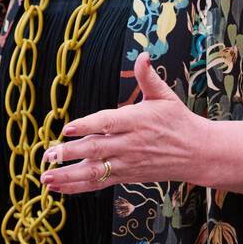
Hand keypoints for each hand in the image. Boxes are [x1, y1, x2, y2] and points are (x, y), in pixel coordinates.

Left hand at [39, 52, 208, 193]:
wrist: (196, 153)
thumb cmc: (178, 121)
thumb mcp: (165, 96)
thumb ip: (148, 77)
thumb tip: (143, 56)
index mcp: (137, 121)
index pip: (108, 124)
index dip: (87, 126)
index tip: (67, 128)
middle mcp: (130, 144)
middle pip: (97, 149)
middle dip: (71, 153)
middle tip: (48, 153)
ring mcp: (127, 163)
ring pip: (95, 171)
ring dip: (69, 175)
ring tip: (46, 176)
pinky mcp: (125, 176)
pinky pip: (99, 183)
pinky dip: (78, 187)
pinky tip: (58, 187)